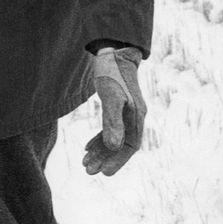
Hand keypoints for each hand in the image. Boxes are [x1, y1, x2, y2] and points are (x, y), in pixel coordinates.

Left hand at [83, 46, 145, 176]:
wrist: (114, 49)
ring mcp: (127, 111)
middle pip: (122, 144)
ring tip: (85, 163)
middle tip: (88, 172)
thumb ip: (112, 121)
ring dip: (101, 152)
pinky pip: (111, 128)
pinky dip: (99, 139)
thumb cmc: (112, 71)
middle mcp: (135, 116)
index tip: (104, 173)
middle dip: (106, 159)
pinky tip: (87, 148)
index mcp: (137, 115)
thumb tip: (114, 147)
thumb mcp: (110, 96)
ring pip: (115, 138)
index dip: (118, 160)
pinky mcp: (118, 106)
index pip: (130, 145)